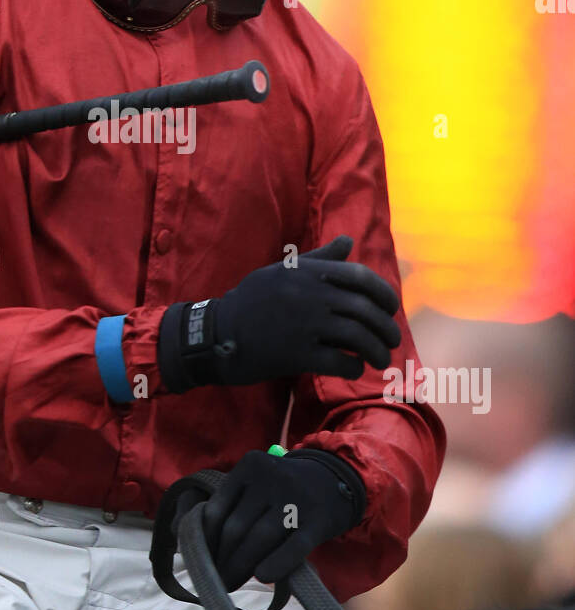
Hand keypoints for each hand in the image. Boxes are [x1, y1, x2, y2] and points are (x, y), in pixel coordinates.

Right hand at [157, 234, 401, 392]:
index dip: (384, 293)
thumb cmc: (253, 300)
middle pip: (364, 310)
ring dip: (376, 351)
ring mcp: (303, 325)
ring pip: (357, 337)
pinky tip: (354, 368)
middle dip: (386, 327)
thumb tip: (348, 241)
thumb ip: (320, 258)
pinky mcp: (296, 354)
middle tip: (392, 340)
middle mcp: (309, 295)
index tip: (392, 307)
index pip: (360, 277)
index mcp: (307, 272)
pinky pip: (338, 362)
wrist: (217, 332)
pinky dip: (353, 367)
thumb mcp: (283, 271)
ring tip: (380, 359)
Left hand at [172, 449, 364, 592]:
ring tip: (232, 585)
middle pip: (237, 528)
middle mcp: (271, 478)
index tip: (202, 562)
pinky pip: (294, 546)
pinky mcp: (317, 520)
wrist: (334, 480)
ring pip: (260, 538)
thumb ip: (223, 503)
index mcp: (249, 468)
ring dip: (242, 567)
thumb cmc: (282, 490)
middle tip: (217, 581)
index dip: (207, 541)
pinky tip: (262, 577)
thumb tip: (179, 531)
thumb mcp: (253, 484)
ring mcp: (296, 498)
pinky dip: (276, 563)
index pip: (218, 509)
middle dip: (223, 559)